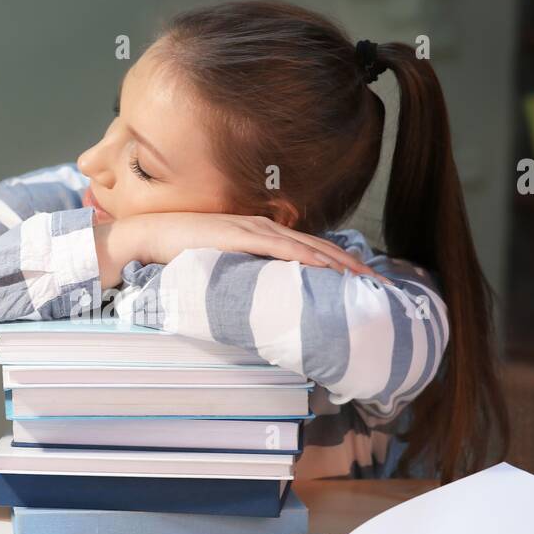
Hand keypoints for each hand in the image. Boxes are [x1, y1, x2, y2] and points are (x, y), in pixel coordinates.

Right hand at [92, 211, 379, 287]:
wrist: (149, 237)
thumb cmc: (181, 255)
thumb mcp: (223, 268)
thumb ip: (246, 278)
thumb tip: (266, 303)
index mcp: (265, 236)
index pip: (314, 251)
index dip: (344, 265)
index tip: (369, 283)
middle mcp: (267, 229)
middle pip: (322, 248)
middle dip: (355, 266)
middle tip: (384, 285)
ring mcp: (255, 230)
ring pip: (310, 248)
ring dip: (342, 263)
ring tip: (368, 280)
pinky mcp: (241, 236)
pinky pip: (282, 249)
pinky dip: (309, 258)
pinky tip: (329, 268)